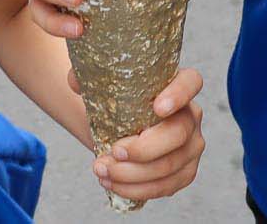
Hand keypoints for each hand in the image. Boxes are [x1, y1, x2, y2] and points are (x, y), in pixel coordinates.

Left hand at [91, 66, 207, 203]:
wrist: (118, 127)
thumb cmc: (117, 102)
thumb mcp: (103, 85)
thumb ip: (87, 77)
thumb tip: (75, 81)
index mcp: (179, 85)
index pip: (191, 82)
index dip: (178, 95)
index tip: (157, 107)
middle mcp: (191, 116)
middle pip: (178, 134)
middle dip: (143, 149)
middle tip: (113, 151)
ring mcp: (191, 147)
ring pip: (168, 166)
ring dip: (132, 174)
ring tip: (102, 169)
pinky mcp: (184, 173)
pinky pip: (165, 187)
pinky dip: (136, 189)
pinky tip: (113, 183)